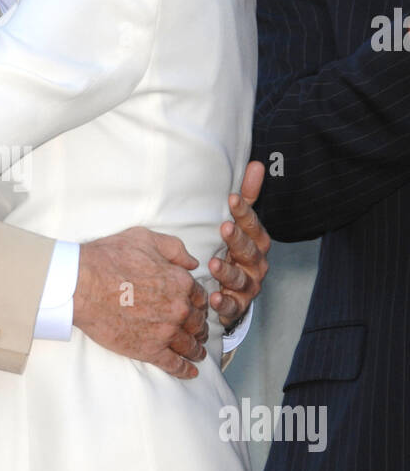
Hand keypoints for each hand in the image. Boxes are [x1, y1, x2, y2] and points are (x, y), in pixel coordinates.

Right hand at [73, 226, 207, 379]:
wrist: (82, 285)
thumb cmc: (109, 258)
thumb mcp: (145, 238)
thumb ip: (174, 249)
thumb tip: (193, 263)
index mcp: (180, 282)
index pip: (200, 297)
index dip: (199, 303)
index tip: (196, 308)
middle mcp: (179, 309)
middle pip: (198, 322)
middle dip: (199, 327)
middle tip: (198, 332)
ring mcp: (166, 332)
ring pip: (189, 345)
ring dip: (196, 350)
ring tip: (198, 353)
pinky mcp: (149, 350)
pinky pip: (174, 365)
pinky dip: (185, 370)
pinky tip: (190, 372)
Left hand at [208, 161, 269, 329]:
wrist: (236, 294)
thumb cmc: (236, 252)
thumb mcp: (242, 224)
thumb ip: (248, 196)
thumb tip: (256, 163)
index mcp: (257, 242)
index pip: (252, 224)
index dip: (244, 212)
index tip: (231, 198)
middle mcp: (256, 264)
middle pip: (249, 251)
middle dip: (237, 240)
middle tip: (224, 228)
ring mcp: (248, 287)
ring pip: (241, 279)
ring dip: (228, 272)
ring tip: (214, 265)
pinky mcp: (237, 307)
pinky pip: (232, 306)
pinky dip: (224, 303)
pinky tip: (213, 298)